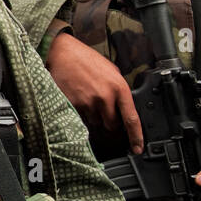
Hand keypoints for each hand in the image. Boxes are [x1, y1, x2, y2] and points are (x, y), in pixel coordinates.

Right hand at [45, 33, 142, 153]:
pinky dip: (80, 112)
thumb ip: (118, 89)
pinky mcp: (72, 105)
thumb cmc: (86, 60)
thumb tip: (121, 106)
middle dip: (109, 121)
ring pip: (95, 122)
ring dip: (93, 116)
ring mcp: (87, 102)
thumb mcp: (110, 71)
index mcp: (118, 87)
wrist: (63, 52)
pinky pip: (80, 118)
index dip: (136, 136)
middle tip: (103, 109)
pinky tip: (77, 97)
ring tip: (87, 98)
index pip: (131, 118)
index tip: (137, 148)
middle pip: (111, 124)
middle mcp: (104, 97)